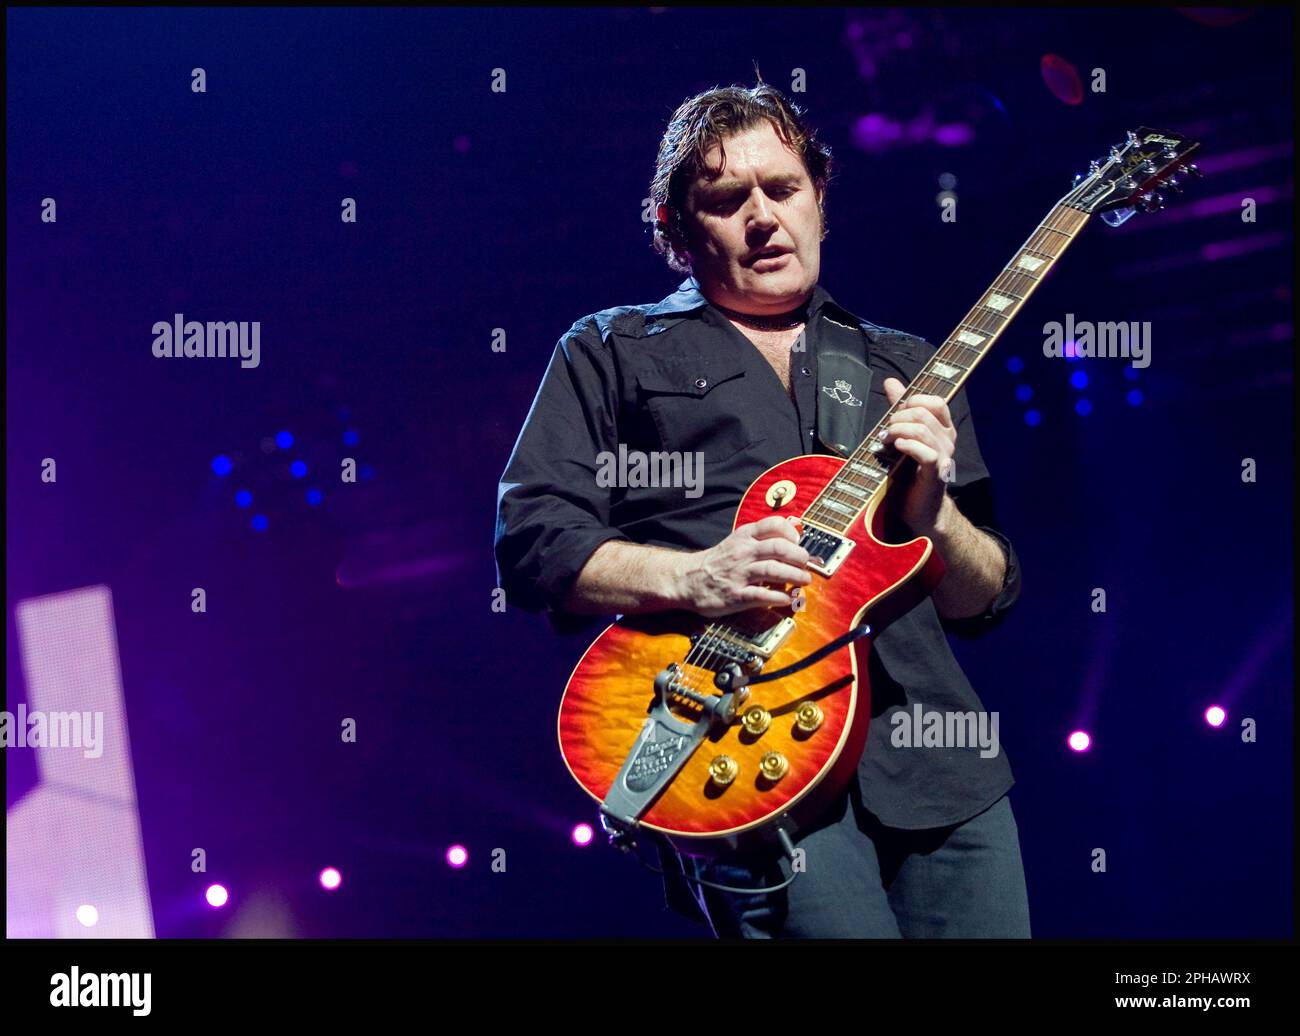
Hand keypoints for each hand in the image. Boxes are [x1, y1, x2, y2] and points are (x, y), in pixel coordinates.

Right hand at [675, 515, 810, 617]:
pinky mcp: (736, 595)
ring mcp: (739, 574)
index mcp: (743, 537)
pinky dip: (780, 597)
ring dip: (795, 576)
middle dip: (799, 556)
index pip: (772, 525)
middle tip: (806, 564)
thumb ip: (761, 537)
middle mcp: (743, 553)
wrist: (686, 579)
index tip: (798, 541)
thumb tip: (792, 530)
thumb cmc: (717, 562)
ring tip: (803, 581)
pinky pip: (763, 595)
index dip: (791, 532)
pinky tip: (788, 599)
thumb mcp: (736, 542)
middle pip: (779, 548)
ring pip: (774, 570)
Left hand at [881, 377, 956, 533]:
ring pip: (922, 430)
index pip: (936, 401)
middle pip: (923, 413)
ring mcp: (944, 456)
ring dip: (897, 431)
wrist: (919, 509)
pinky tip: (897, 448)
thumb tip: (890, 381)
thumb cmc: (910, 473)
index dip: (913, 401)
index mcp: (943, 429)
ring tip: (885, 440)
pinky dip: (908, 446)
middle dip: (897, 417)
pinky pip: (926, 452)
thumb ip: (900, 409)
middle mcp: (948, 440)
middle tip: (885, 431)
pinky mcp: (936, 473)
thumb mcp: (903, 435)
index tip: (895, 413)